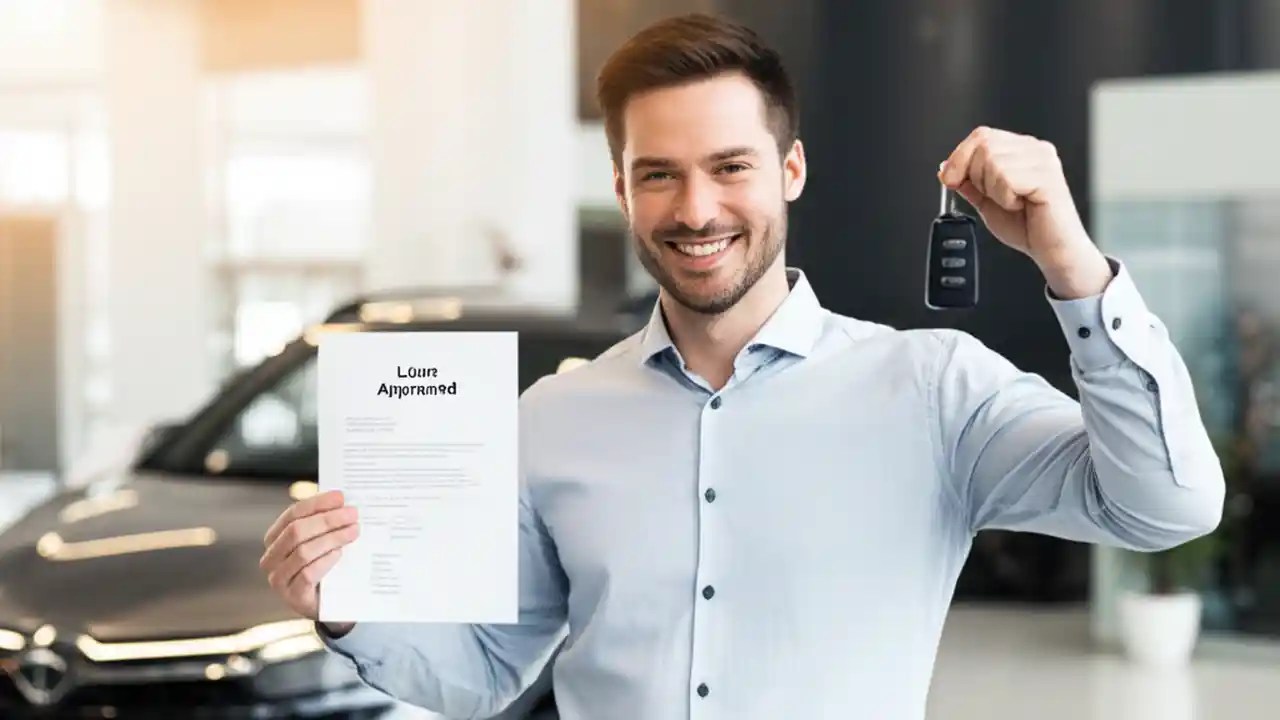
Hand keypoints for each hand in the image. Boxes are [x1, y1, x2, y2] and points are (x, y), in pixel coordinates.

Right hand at [260, 489, 359, 635]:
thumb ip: (323, 523)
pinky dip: (325, 561)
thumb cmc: (323, 567)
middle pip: (297, 531)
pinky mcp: (293, 597)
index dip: (317, 503)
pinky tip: (339, 553)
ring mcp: (279, 579)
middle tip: (352, 514)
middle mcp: (271, 558)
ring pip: (303, 551)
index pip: (293, 514)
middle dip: (327, 520)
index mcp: (275, 538)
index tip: (340, 497)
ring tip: (353, 532)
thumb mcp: (320, 542)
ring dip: (331, 538)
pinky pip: (308, 574)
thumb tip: (342, 501)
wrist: (327, 605)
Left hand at [939, 126, 1110, 297]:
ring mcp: (1043, 160)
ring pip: (991, 161)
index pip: (981, 135)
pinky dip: (1005, 198)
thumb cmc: (1028, 227)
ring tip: (1012, 202)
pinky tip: (1021, 205)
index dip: (959, 157)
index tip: (951, 180)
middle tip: (993, 196)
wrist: (1052, 250)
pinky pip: (1006, 178)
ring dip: (992, 190)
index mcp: (1022, 149)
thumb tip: (946, 168)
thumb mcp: (986, 202)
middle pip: (983, 145)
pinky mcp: (1047, 176)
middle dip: (974, 175)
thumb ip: (969, 183)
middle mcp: (1035, 149)